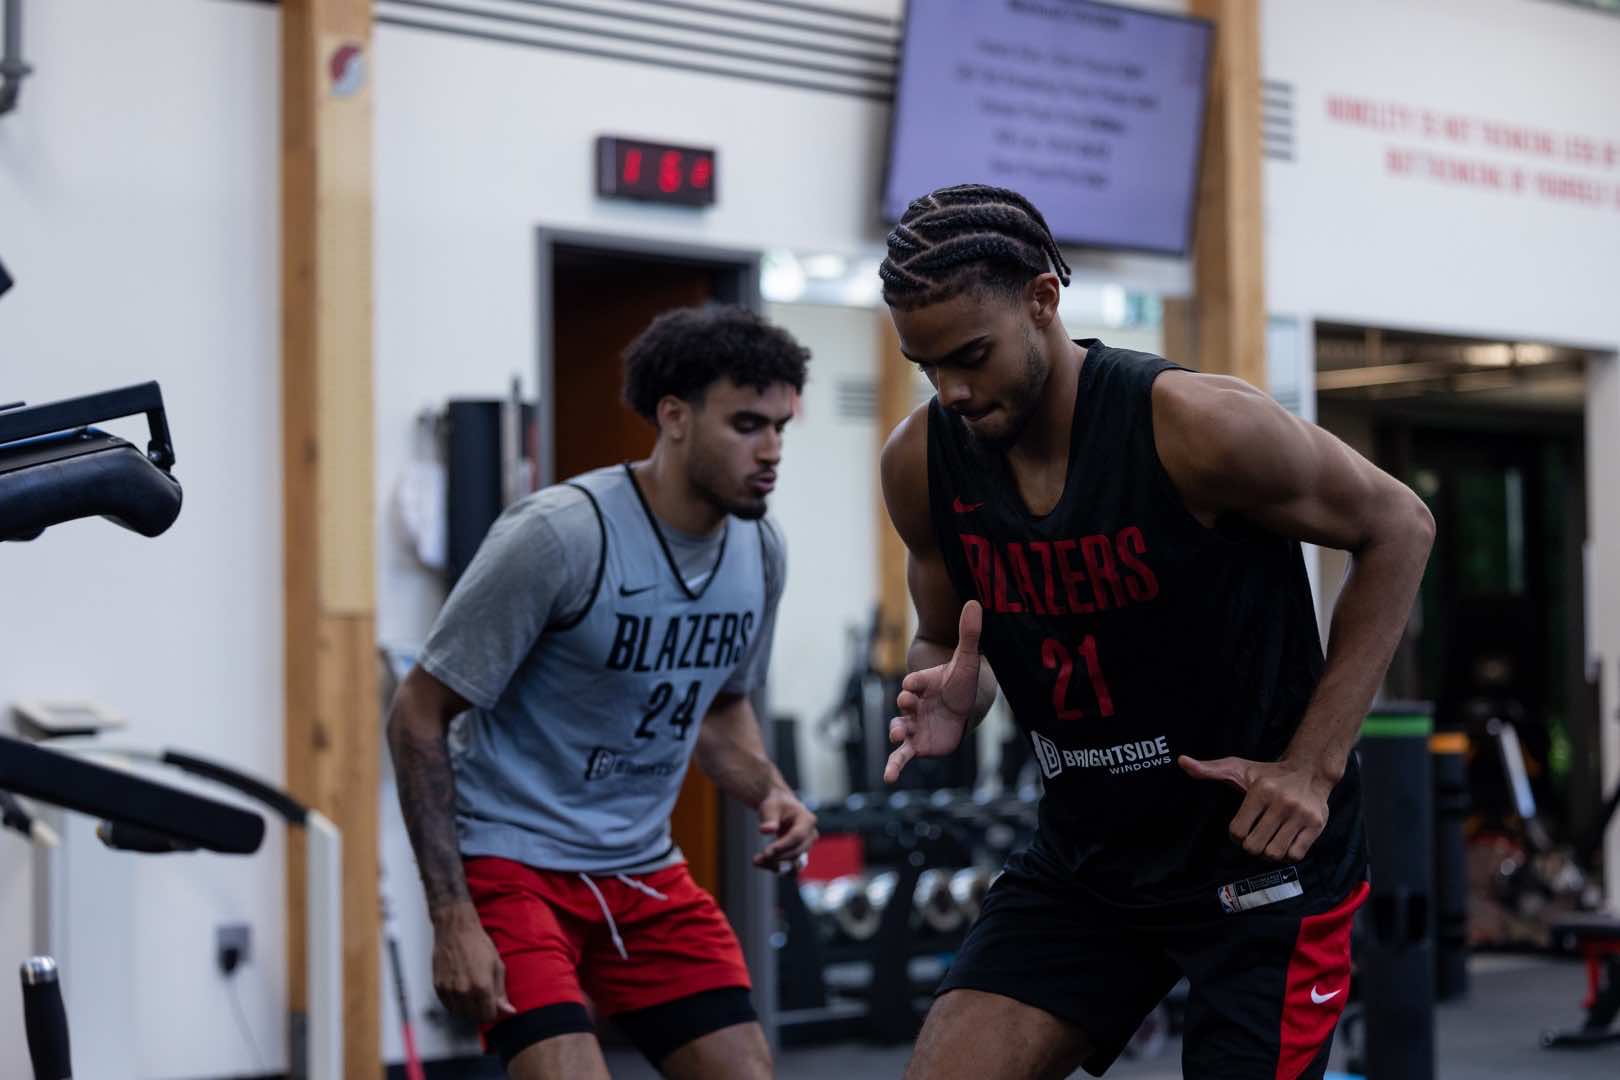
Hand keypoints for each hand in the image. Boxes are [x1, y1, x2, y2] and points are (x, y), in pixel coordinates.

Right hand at [431, 902, 515, 1024]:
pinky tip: (461, 991)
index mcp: (482, 987)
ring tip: (471, 993)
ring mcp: (449, 990)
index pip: (488, 1016)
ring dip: (467, 1009)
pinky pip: (447, 1006)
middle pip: (474, 1017)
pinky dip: (455, 1004)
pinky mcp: (438, 987)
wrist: (456, 930)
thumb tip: (509, 1011)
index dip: (493, 1012)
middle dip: (481, 1011)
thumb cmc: (478, 945)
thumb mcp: (497, 966)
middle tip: (483, 998)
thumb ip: (501, 992)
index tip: (493, 1005)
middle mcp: (464, 991)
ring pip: (459, 1014)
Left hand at [754, 787, 817, 869]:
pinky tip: (762, 864)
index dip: (783, 845)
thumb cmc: (776, 805)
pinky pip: (790, 867)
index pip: (798, 836)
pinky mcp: (799, 855)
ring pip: (794, 863)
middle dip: (777, 857)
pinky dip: (777, 868)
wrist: (780, 808)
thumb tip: (765, 830)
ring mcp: (806, 847)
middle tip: (756, 859)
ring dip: (776, 866)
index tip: (766, 851)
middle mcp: (811, 835)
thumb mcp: (771, 807)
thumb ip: (769, 818)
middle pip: (797, 851)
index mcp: (807, 820)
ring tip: (757, 861)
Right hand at [885, 601, 982, 783]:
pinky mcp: (918, 745)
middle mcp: (914, 705)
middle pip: (904, 703)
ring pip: (899, 727)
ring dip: (896, 728)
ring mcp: (914, 725)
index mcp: (922, 685)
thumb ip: (969, 633)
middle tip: (910, 700)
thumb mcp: (968, 659)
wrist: (966, 707)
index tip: (917, 684)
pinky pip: (902, 756)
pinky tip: (889, 778)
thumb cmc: (963, 683)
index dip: (915, 683)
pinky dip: (894, 766)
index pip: (914, 682)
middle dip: (905, 702)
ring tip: (897, 731)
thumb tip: (976, 602)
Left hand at [1178, 755, 1334, 862]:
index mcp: (1261, 790)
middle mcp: (1282, 802)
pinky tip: (1284, 841)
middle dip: (1251, 846)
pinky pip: (1295, 855)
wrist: (1310, 771)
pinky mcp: (1316, 825)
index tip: (1240, 829)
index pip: (1238, 831)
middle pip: (1254, 847)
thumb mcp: (1237, 767)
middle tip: (1255, 836)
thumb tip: (1182, 761)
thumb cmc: (1268, 774)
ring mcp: (1301, 815)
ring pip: (1274, 854)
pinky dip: (1287, 854)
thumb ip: (1209, 769)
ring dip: (1268, 852)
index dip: (1235, 835)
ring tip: (1269, 839)